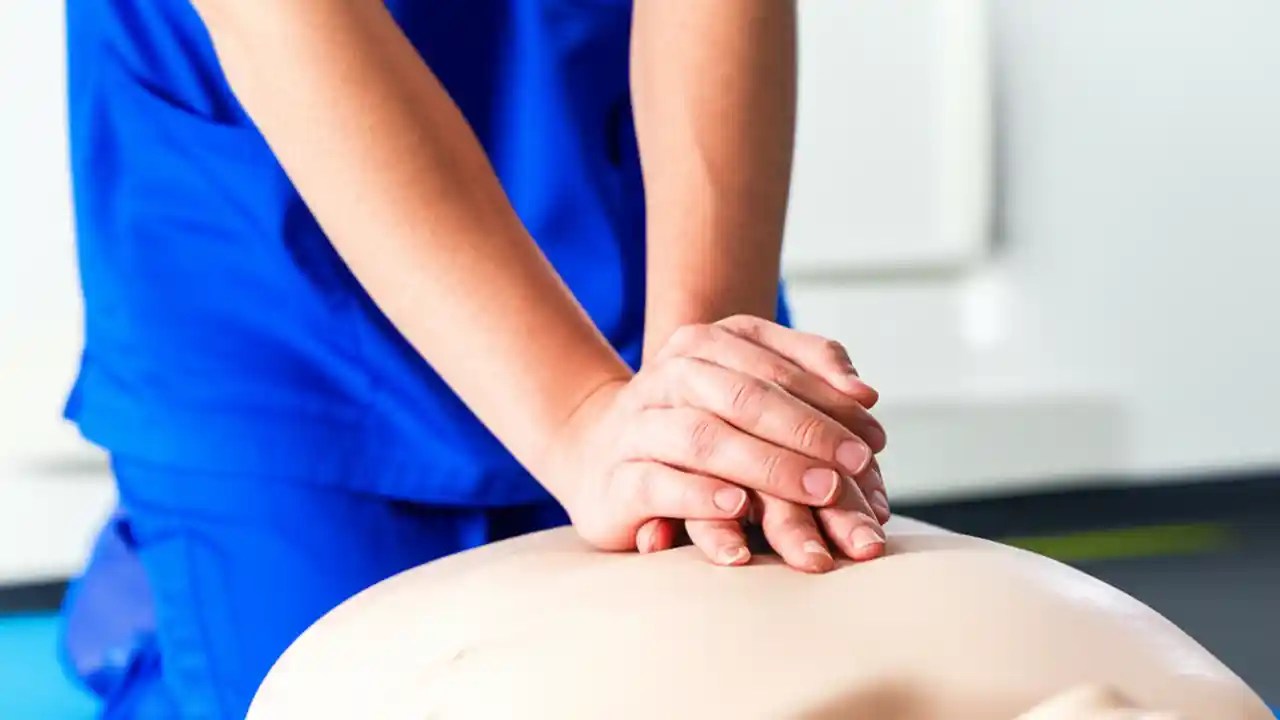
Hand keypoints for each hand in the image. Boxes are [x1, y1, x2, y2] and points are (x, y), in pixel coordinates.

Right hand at [539, 315, 886, 568]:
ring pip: (703, 438)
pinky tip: (739, 508)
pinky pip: (658, 484)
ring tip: (817, 490)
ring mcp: (638, 426)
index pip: (774, 366)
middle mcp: (667, 376)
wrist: (597, 453)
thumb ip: (805, 373)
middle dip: (807, 432)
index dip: (828, 400)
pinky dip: (701, 496)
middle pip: (744, 397)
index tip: (874, 439)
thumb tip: (865, 393)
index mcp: (703, 344)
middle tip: (854, 467)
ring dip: (767, 465)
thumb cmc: (694, 423)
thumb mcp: (747, 386)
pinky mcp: (616, 480)